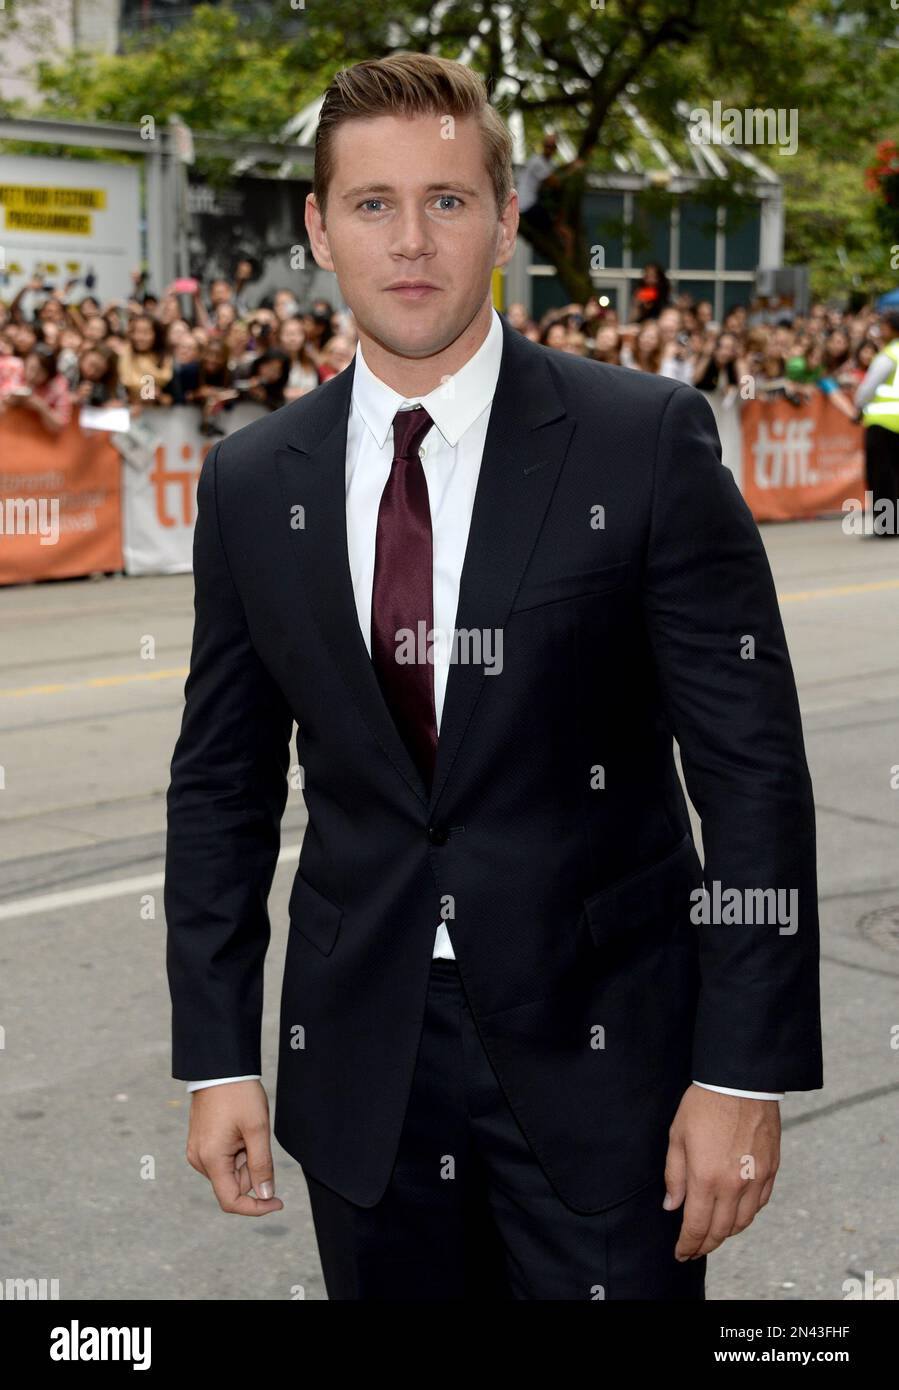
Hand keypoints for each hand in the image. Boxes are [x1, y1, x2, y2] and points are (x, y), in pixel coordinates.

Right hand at [186, 1079, 283, 1215]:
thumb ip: (262, 1165)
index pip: (231, 1201)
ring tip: (247, 1129)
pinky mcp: (200, 1144)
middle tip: (258, 1139)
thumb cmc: (239, 1095)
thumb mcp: (257, 1129)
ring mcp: (198, 1152)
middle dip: (252, 1169)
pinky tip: (240, 1129)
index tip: (278, 1201)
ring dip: (245, 1158)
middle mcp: (199, 1160)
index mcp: (211, 1160)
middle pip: (234, 1184)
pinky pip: (223, 1159)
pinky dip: (237, 1150)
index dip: (256, 1207)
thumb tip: (265, 1195)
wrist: (220, 1067)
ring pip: (230, 1171)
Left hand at [664, 1084, 779, 1260]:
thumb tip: (672, 1205)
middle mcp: (733, 1185)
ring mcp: (755, 1179)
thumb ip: (674, 1175)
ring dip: (727, 1233)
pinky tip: (737, 1213)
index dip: (687, 1244)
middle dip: (706, 1244)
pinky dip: (747, 1215)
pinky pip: (760, 1204)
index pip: (696, 1226)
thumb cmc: (704, 1105)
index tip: (681, 1253)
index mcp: (705, 1178)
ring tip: (714, 1234)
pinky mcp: (771, 1170)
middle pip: (721, 1231)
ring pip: (743, 1222)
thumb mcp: (677, 1136)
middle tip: (695, 1249)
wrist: (740, 1082)